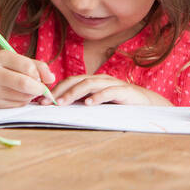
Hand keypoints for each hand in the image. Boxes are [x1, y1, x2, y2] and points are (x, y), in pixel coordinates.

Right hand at [0, 50, 56, 107]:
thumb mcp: (12, 59)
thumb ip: (35, 65)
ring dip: (32, 95)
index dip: (39, 74)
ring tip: (27, 88)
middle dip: (39, 88)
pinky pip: (18, 105)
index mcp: (0, 58)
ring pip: (24, 97)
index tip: (42, 77)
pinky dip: (23, 100)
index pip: (27, 67)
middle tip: (40, 87)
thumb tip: (52, 79)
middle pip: (25, 85)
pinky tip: (17, 94)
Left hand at [50, 74, 169, 105]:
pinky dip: (98, 97)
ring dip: (74, 93)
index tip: (41, 101)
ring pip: (89, 84)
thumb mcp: (99, 104)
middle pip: (77, 80)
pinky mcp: (125, 91)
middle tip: (48, 102)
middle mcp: (100, 80)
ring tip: (62, 103)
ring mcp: (112, 84)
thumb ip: (83, 103)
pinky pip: (109, 92)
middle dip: (60, 91)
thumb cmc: (121, 105)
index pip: (70, 81)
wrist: (148, 105)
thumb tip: (60, 109)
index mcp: (93, 82)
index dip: (55, 90)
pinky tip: (88, 104)